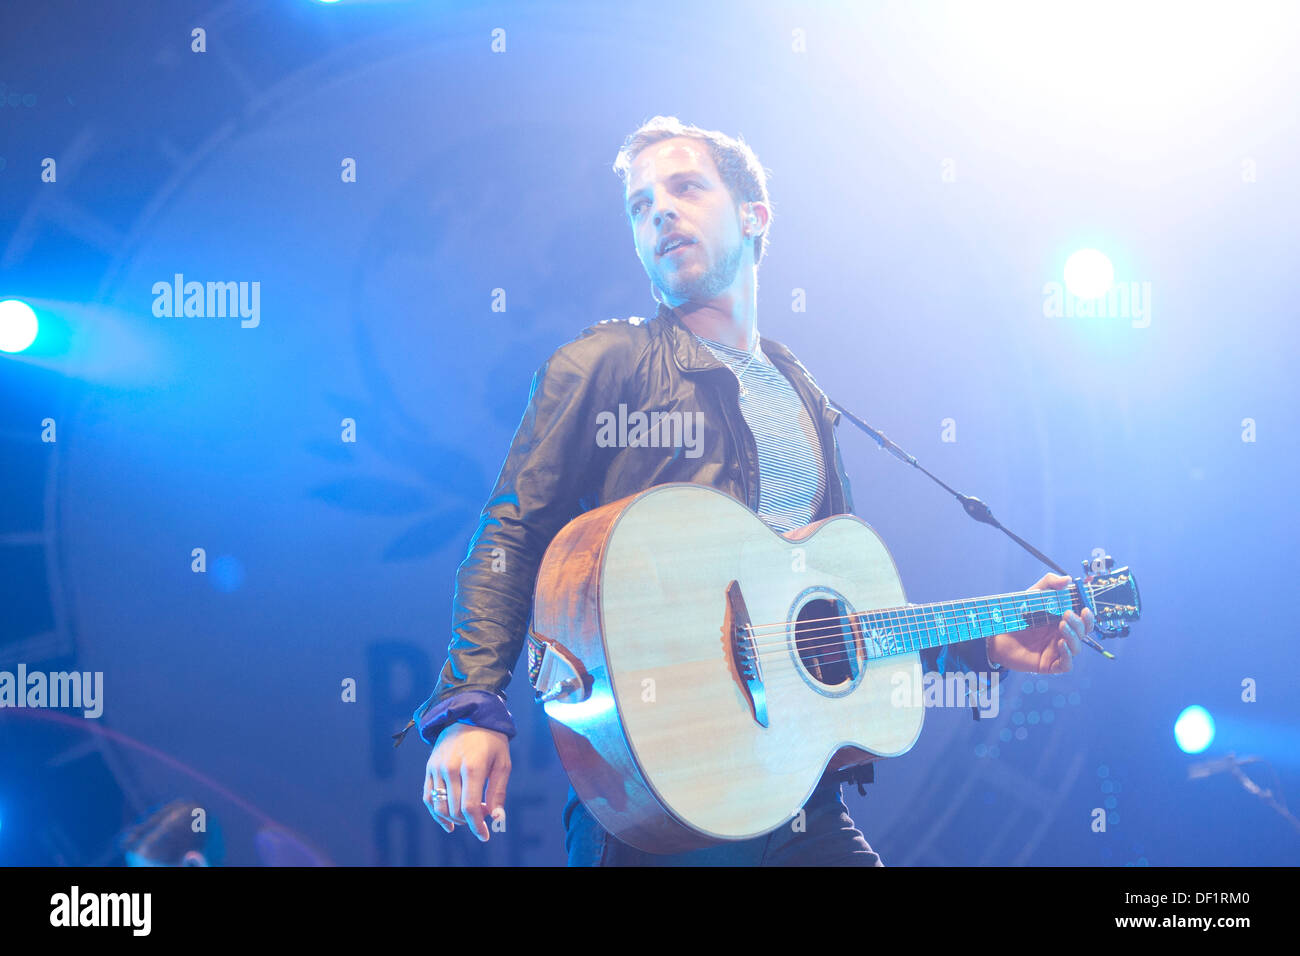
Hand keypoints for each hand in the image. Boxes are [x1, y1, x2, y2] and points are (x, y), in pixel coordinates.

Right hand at [423, 723, 510, 841]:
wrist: (468, 715)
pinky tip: (448, 822)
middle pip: (456, 809)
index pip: (470, 806)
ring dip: (454, 819)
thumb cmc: (491, 740)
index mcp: (472, 766)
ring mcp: (437, 768)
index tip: (485, 835)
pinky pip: (428, 798)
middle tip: (483, 813)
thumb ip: (498, 792)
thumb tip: (495, 818)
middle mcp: (451, 768)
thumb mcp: (502, 763)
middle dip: (470, 820)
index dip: (477, 826)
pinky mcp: (429, 768)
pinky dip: (436, 813)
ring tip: (469, 816)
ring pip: (440, 807)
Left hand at [986, 573, 1093, 673]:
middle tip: (1066, 615)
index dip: (1088, 617)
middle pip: (1083, 634)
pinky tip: (1061, 644)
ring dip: (1073, 637)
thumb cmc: (1016, 615)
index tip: (1084, 609)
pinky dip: (1067, 655)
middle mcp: (1062, 637)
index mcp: (1063, 622)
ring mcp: (1056, 651)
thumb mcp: (1033, 595)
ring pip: (1077, 648)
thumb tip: (1068, 579)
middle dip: (1079, 624)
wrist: (997, 633)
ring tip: (1062, 626)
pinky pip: (1066, 665)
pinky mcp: (1048, 665)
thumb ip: (1048, 584)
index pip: (1084, 622)